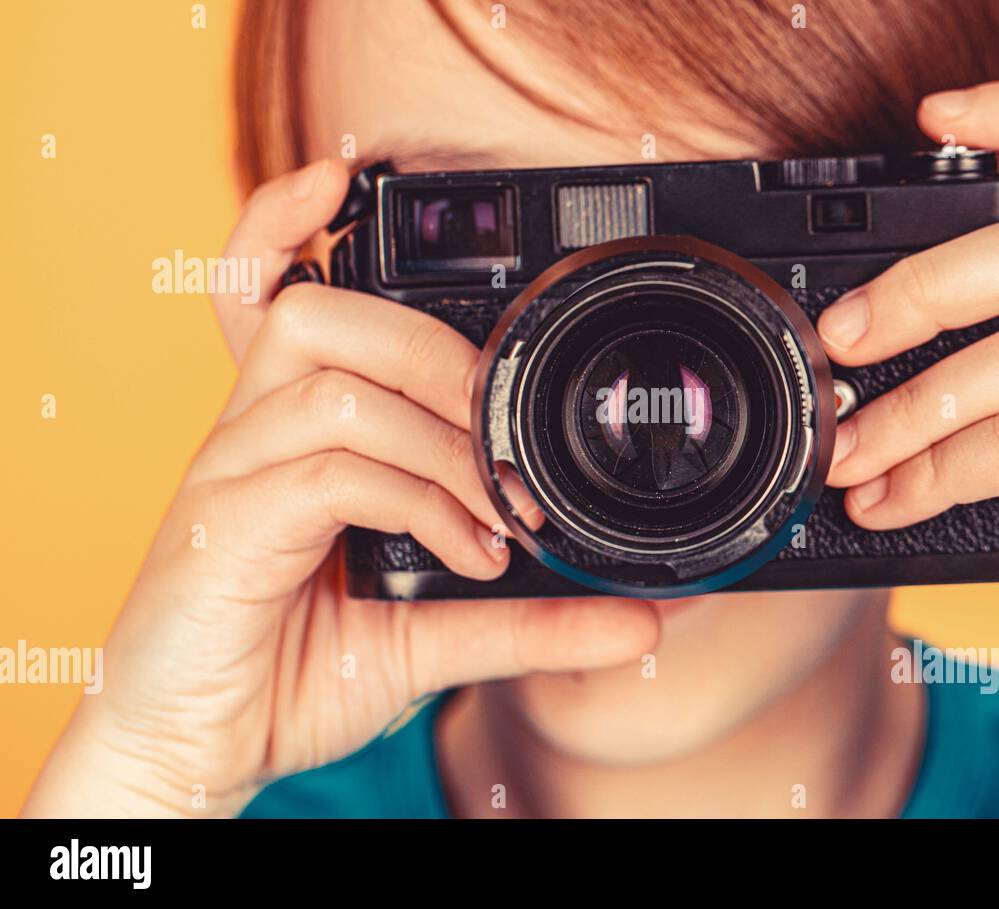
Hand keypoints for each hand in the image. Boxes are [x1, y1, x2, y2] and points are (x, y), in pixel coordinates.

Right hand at [23, 159, 657, 818]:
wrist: (199, 752)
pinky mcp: (222, 530)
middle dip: (432, 349)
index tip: (344, 178)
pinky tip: (465, 548)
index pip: (263, 291)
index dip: (286, 219)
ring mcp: (228, 477)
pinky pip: (332, 469)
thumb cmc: (292, 672)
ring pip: (334, 381)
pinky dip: (420, 498)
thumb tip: (638, 621)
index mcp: (282, 433)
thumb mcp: (430, 635)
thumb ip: (530, 620)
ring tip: (494, 509)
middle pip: (318, 312)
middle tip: (500, 431)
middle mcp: (248, 436)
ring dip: (441, 437)